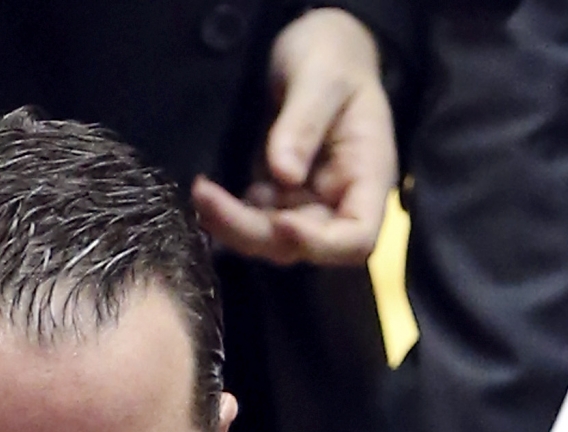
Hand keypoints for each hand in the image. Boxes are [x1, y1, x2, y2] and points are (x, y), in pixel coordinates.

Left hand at [192, 8, 397, 267]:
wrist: (312, 50)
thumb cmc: (330, 56)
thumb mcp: (321, 77)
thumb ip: (305, 123)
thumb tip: (283, 174)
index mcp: (366, 178)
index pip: (356, 238)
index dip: (320, 243)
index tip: (282, 224)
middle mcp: (336, 202)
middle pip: (300, 246)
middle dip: (252, 231)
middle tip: (209, 197)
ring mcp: (302, 204)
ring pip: (267, 240)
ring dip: (230, 225)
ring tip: (201, 192)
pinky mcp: (272, 197)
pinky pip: (248, 221)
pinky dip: (224, 215)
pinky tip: (204, 193)